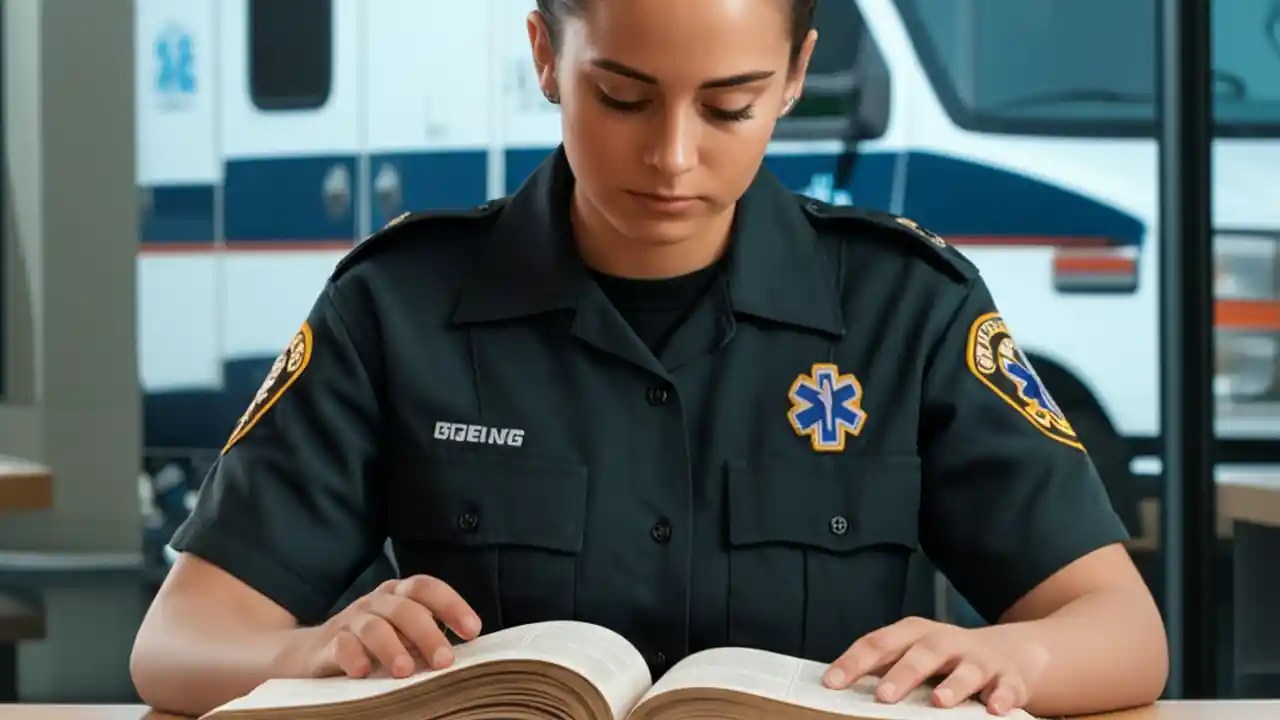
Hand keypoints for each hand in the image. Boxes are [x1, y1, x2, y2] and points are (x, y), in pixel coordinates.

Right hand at [276, 575, 482, 679]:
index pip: (427, 588)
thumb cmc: (372, 645)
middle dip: (428, 634)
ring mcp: (350, 621)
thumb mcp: (402, 635)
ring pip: (374, 627)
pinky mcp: (327, 644)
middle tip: (444, 661)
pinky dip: (353, 657)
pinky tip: (364, 672)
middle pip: (405, 609)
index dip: (452, 605)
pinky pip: (341, 645)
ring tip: (405, 672)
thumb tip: (466, 657)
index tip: (472, 630)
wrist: (311, 654)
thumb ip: (428, 639)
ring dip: (392, 648)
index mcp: (399, 594)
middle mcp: (376, 602)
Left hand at [821, 617, 1048, 715]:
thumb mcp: (914, 655)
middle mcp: (947, 642)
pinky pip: (1007, 688)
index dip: (854, 662)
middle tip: (883, 697)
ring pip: (966, 670)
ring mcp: (980, 660)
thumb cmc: (945, 660)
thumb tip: (836, 687)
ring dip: (953, 685)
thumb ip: (883, 668)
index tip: (831, 683)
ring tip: (938, 702)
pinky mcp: (1009, 679)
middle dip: (903, 673)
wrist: (1011, 653)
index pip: (880, 643)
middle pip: (924, 652)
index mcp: (916, 634)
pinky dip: (1003, 697)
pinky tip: (994, 710)